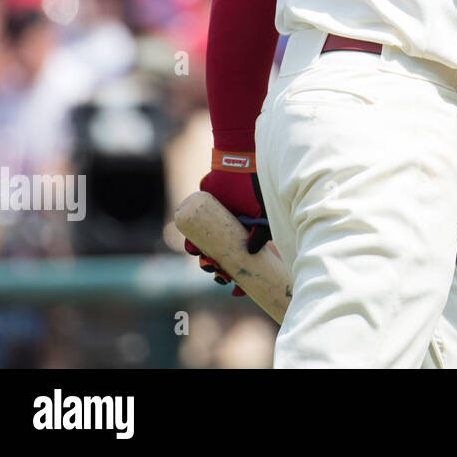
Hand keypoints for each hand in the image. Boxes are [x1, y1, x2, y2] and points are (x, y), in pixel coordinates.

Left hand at [184, 161, 270, 296]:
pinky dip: (191, 246)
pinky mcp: (199, 218)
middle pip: (223, 263)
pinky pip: (191, 237)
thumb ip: (263, 231)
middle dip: (219, 274)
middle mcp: (230, 236)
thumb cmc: (256, 189)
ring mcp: (214, 228)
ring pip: (206, 253)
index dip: (241, 282)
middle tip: (219, 275)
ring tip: (207, 263)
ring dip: (204, 263)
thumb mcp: (265, 212)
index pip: (244, 266)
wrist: (237, 165)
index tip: (236, 292)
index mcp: (248, 239)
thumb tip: (251, 252)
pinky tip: (193, 250)